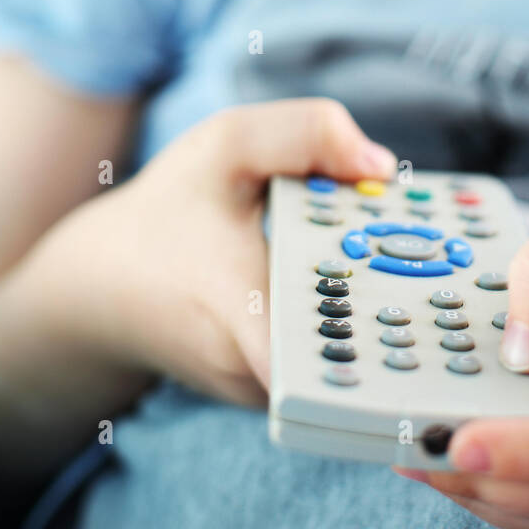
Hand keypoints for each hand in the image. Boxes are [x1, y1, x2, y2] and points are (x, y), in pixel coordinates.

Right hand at [43, 99, 395, 407]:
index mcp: (247, 312)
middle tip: (427, 234)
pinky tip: (365, 267)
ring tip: (399, 244)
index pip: (338, 349)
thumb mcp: (226, 144)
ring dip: (380, 297)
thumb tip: (380, 167)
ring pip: (354, 350)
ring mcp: (270, 394)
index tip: (421, 254)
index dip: (393, 308)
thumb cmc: (167, 212)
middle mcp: (262, 372)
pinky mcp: (274, 395)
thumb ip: (306, 133)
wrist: (101, 290)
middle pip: (368, 341)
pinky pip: (333, 354)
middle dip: (404, 285)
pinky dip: (353, 310)